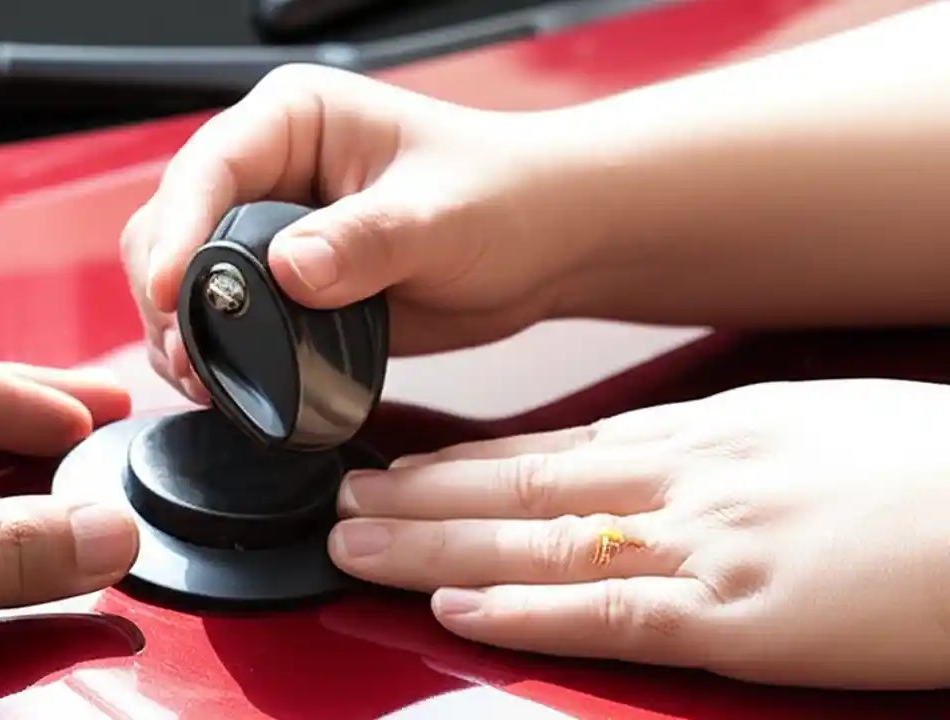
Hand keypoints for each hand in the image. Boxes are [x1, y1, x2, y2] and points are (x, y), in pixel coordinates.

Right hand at [121, 64, 597, 401]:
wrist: (545, 244)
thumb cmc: (506, 197)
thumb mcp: (440, 216)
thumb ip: (366, 241)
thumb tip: (289, 270)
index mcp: (294, 119)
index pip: (210, 166)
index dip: (179, 230)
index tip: (168, 290)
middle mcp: (270, 170)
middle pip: (175, 225)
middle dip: (168, 292)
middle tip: (188, 354)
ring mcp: (271, 231)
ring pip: (187, 278)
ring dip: (183, 331)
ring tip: (202, 381)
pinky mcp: (284, 287)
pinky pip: (226, 319)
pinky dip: (216, 353)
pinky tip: (223, 386)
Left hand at [329, 379, 949, 689]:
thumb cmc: (928, 467)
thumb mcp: (808, 427)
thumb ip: (719, 447)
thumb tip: (655, 460)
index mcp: (705, 433)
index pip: (554, 449)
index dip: (465, 462)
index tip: (402, 463)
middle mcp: (687, 478)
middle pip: (523, 489)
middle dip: (424, 496)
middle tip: (344, 497)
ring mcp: (708, 543)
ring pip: (540, 545)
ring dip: (438, 547)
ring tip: (360, 544)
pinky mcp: (743, 618)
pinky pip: (612, 614)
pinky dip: (526, 614)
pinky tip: (458, 612)